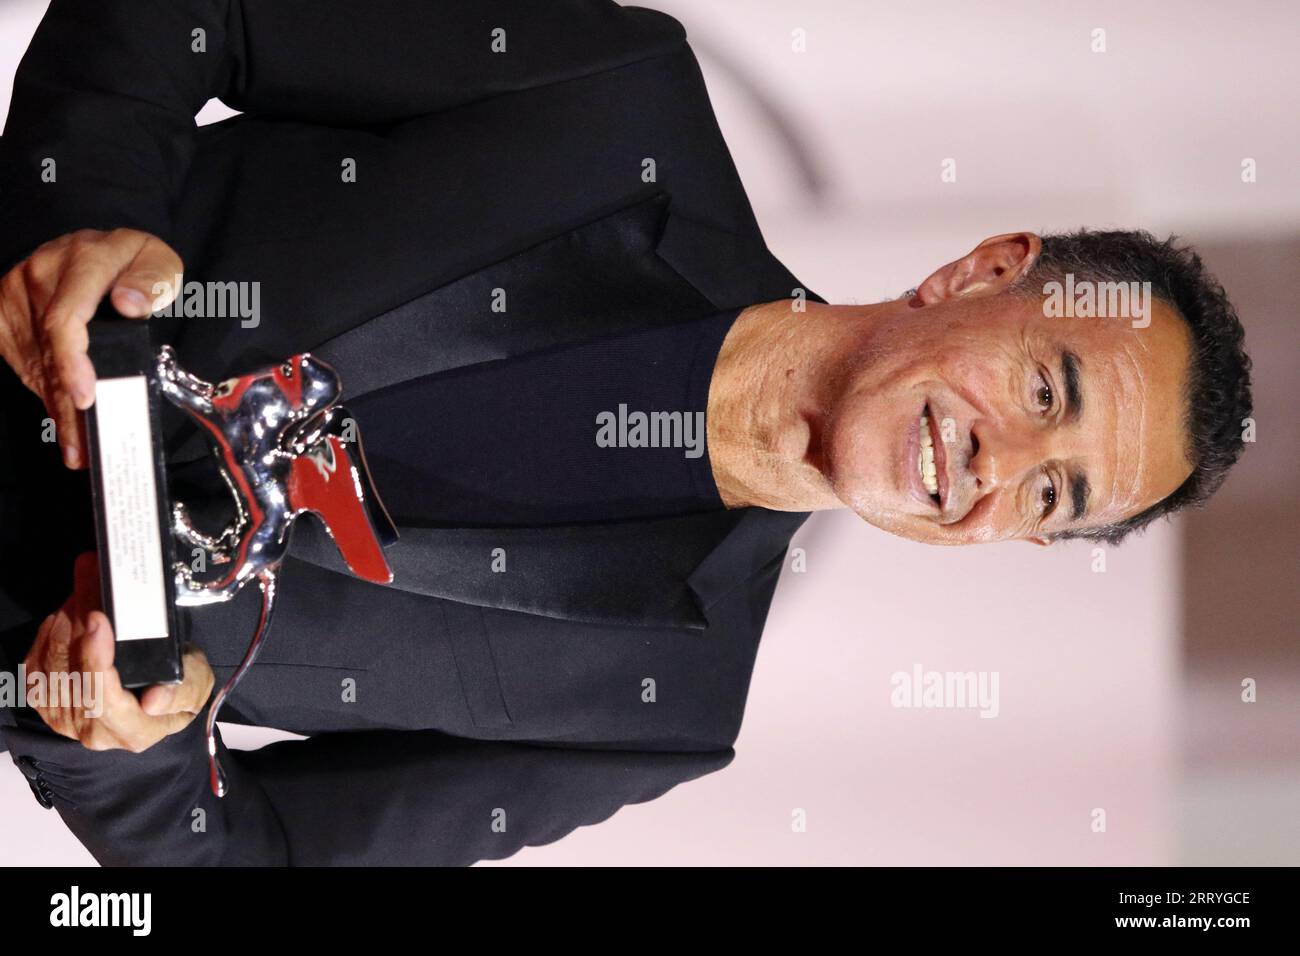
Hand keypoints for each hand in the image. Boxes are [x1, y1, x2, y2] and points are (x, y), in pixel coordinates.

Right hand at [0, 228, 182, 468]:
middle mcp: (41, 277)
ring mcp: (15, 296)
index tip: (84, 398)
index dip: (72, 362)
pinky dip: (44, 393)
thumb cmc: (129, 259)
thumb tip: (130, 304)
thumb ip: (151, 281)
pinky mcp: (3, 315)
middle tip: (85, 448)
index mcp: (82, 262)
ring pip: (35, 363)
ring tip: (78, 448)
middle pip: (49, 351)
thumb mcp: (156, 259)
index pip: (67, 317)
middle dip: (66, 405)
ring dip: (56, 408)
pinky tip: (62, 421)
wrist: (84, 244)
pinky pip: (24, 361)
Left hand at [25, 552, 213, 753]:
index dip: (95, 660)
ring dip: (65, 618)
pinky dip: (51, 630)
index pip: (102, 700)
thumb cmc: (177, 691)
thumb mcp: (196, 689)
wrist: (155, 699)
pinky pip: (35, 661)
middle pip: (71, 673)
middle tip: (90, 578)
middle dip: (78, 621)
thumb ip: (182, 693)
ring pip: (50, 662)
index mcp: (131, 731)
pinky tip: (70, 611)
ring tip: (86, 586)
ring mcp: (63, 716)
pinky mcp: (45, 699)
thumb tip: (155, 700)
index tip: (98, 619)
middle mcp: (91, 730)